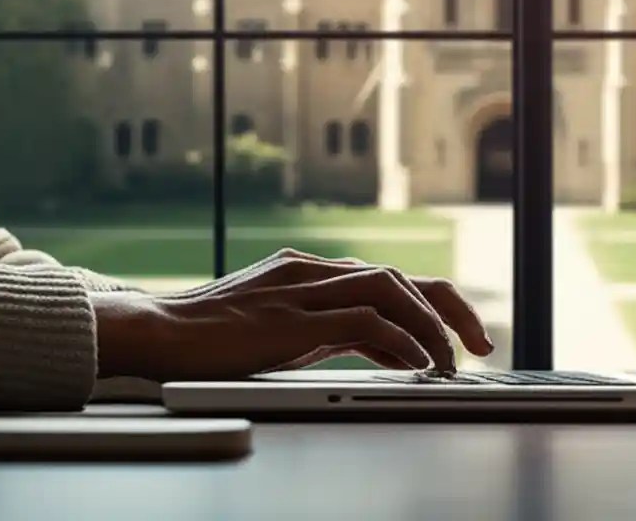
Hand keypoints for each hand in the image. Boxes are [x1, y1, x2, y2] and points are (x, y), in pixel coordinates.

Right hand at [93, 249, 493, 380]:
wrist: (156, 333)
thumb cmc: (209, 338)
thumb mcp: (280, 327)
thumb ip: (329, 330)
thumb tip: (388, 348)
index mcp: (309, 271)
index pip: (388, 277)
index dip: (432, 301)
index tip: (458, 333)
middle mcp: (312, 271)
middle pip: (402, 277)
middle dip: (449, 309)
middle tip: (480, 344)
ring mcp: (303, 291)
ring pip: (391, 291)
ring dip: (432, 326)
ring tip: (452, 361)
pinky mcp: (293, 320)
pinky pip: (366, 323)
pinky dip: (401, 342)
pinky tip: (417, 364)